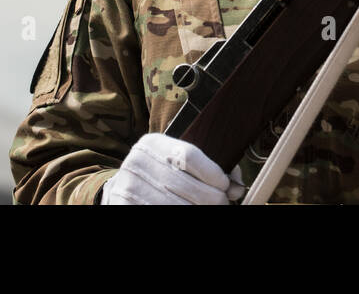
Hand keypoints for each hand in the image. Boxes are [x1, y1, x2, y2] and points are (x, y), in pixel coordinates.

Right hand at [101, 133, 243, 204]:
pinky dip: (180, 214)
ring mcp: (129, 186)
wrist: (120, 191)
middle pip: (187, 185)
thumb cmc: (157, 175)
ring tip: (209, 210)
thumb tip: (237, 185)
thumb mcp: (175, 163)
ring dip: (200, 210)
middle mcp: (138, 161)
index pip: (189, 156)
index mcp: (153, 143)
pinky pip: (162, 213)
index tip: (226, 186)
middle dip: (213, 199)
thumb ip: (206, 168)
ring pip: (178, 206)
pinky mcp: (124, 205)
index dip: (213, 173)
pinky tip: (189, 211)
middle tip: (223, 203)